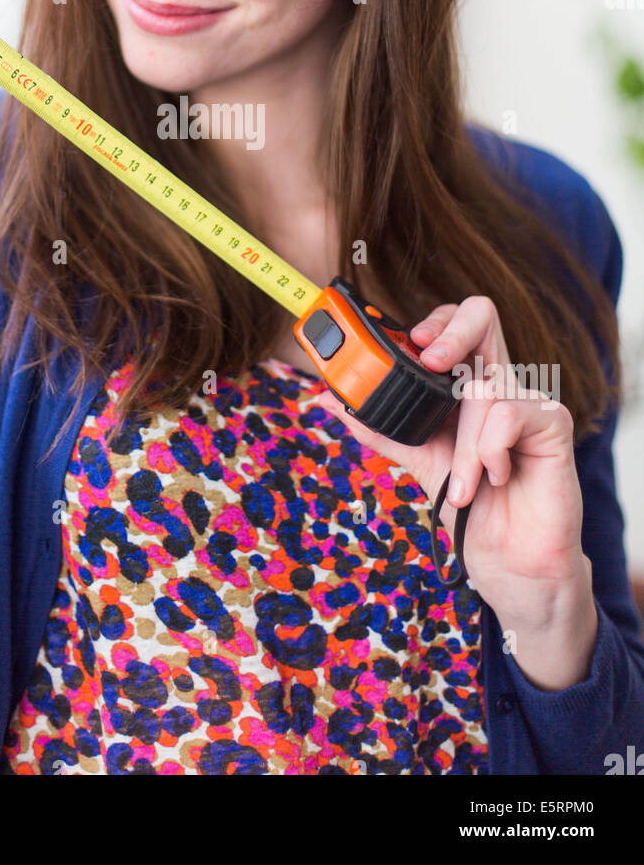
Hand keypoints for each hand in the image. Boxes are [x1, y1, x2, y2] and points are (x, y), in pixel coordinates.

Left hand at [315, 296, 591, 628]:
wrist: (509, 562)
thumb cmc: (471, 508)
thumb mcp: (417, 458)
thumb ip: (378, 426)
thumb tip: (325, 398)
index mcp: (466, 384)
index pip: (455, 321)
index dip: (435, 319)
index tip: (410, 339)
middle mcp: (497, 382)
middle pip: (480, 315)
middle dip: (450, 330)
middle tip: (428, 358)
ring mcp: (528, 399)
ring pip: (482, 387)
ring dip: (463, 446)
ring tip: (464, 485)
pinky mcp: (553, 423)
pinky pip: (510, 414)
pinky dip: (490, 451)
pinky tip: (496, 476)